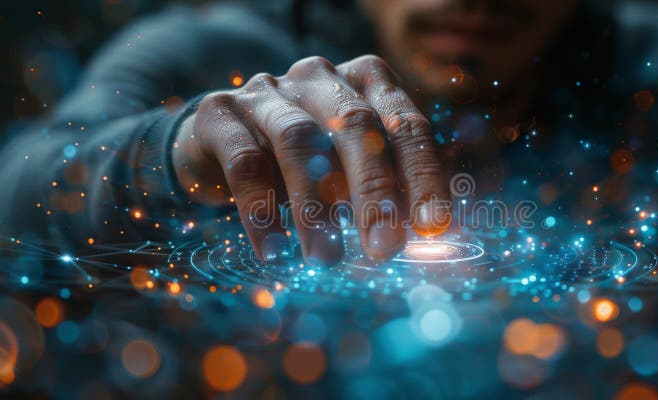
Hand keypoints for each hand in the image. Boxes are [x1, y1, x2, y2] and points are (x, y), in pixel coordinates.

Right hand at [172, 55, 451, 265]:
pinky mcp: (220, 112)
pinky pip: (245, 162)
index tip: (433, 228)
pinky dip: (261, 210)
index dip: (423, 175)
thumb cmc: (308, 160)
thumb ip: (390, 189)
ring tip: (326, 258)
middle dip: (375, 190)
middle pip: (357, 126)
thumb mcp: (353, 167)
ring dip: (316, 206)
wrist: (221, 141)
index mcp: (367, 82)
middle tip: (385, 247)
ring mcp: (268, 91)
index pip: (406, 125)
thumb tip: (429, 241)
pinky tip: (274, 251)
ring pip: (299, 140)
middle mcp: (321, 78)